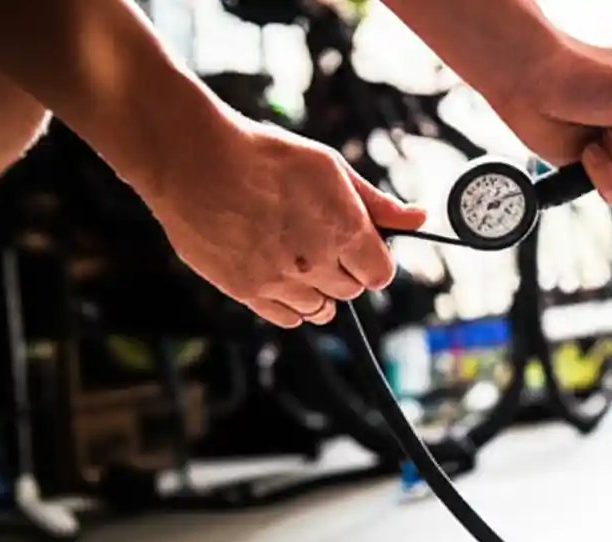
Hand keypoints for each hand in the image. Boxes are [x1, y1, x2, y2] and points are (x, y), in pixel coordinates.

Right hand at [142, 118, 423, 328]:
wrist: (193, 158)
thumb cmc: (263, 154)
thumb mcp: (329, 167)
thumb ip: (377, 202)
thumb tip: (418, 219)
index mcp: (343, 229)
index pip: (381, 274)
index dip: (374, 261)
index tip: (362, 247)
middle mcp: (314, 261)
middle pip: (351, 291)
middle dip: (346, 270)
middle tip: (322, 241)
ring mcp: (278, 281)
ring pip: (320, 309)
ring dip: (319, 289)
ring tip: (298, 255)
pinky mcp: (245, 291)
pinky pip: (287, 318)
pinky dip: (292, 304)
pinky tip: (281, 275)